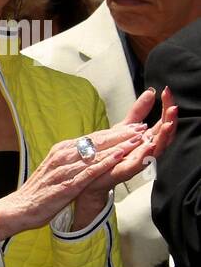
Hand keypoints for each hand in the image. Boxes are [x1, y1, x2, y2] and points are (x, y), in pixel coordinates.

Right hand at [0, 117, 146, 238]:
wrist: (19, 208)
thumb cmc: (39, 192)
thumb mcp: (56, 170)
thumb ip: (72, 161)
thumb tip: (90, 155)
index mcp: (61, 151)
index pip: (92, 138)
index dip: (115, 132)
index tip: (133, 128)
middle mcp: (62, 156)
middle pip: (96, 142)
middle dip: (121, 135)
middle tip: (141, 129)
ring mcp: (64, 170)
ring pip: (95, 154)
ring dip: (118, 146)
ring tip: (137, 140)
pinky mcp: (66, 185)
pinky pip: (88, 172)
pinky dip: (105, 163)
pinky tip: (119, 157)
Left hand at [74, 87, 177, 217]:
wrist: (93, 174)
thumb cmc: (111, 151)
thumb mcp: (124, 127)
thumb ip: (138, 112)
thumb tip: (151, 92)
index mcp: (148, 138)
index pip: (164, 121)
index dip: (167, 107)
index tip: (167, 92)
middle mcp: (147, 149)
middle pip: (165, 134)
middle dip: (171, 120)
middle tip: (174, 107)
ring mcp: (139, 161)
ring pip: (157, 149)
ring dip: (164, 137)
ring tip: (168, 124)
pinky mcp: (126, 170)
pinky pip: (139, 163)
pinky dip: (146, 155)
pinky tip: (150, 144)